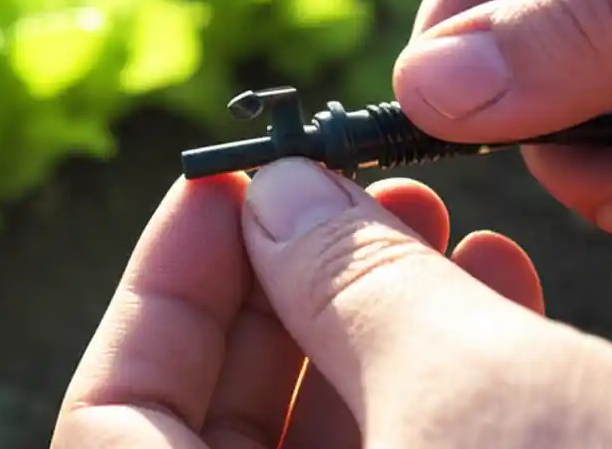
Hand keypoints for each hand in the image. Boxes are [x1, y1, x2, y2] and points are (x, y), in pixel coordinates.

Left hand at [52, 161, 611, 446]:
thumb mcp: (478, 391)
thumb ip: (343, 280)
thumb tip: (268, 193)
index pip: (112, 429)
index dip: (158, 296)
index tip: (222, 188)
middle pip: (218, 429)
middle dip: (281, 292)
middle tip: (337, 190)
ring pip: (331, 444)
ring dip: (370, 320)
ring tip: (437, 220)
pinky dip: (442, 378)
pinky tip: (500, 287)